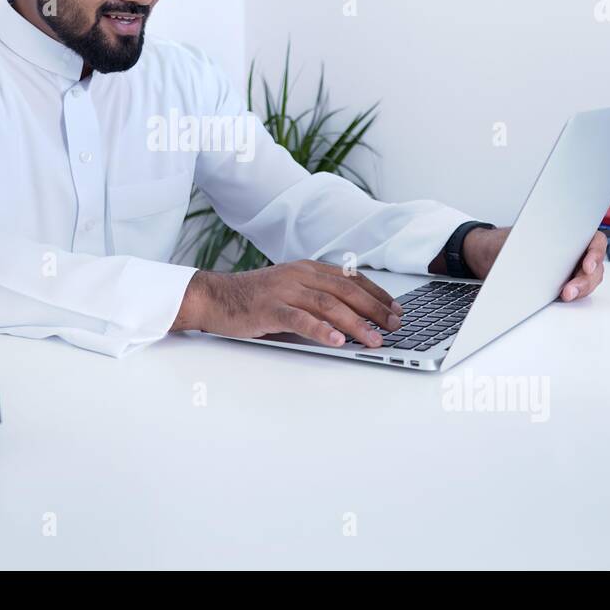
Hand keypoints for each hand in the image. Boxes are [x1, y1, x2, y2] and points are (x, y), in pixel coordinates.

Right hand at [171, 260, 403, 348]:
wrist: (213, 297)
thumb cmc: (253, 298)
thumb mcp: (289, 290)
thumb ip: (316, 298)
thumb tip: (352, 318)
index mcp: (307, 269)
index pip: (351, 279)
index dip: (377, 293)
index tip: (396, 308)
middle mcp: (299, 275)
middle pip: (346, 291)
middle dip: (374, 309)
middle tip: (394, 325)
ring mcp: (284, 291)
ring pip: (328, 305)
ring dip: (355, 323)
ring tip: (373, 340)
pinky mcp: (269, 309)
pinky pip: (299, 319)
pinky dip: (321, 330)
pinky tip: (337, 340)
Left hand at [462, 226, 606, 301]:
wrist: (485, 255)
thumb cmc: (500, 243)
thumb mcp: (511, 240)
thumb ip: (527, 246)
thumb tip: (534, 255)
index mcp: (567, 232)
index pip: (594, 241)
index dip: (595, 253)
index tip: (587, 265)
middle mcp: (572, 251)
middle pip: (593, 266)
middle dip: (585, 280)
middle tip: (569, 290)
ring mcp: (568, 268)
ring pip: (586, 280)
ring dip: (579, 290)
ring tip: (565, 295)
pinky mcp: (559, 284)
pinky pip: (573, 290)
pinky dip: (571, 295)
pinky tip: (560, 298)